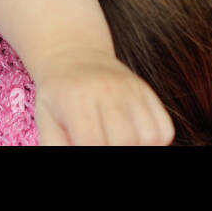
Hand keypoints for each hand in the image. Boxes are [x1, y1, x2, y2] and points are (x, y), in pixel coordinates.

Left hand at [30, 49, 174, 144]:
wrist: (74, 56)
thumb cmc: (58, 97)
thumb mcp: (46, 120)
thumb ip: (57, 146)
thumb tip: (75, 154)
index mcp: (75, 99)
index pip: (92, 141)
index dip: (92, 153)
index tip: (88, 148)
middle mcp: (106, 90)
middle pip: (125, 140)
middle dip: (117, 152)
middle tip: (104, 146)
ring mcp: (130, 88)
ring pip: (150, 136)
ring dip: (139, 148)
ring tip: (121, 144)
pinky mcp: (146, 91)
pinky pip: (165, 128)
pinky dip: (155, 140)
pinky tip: (135, 137)